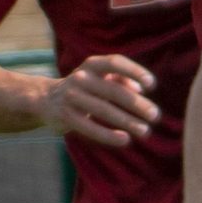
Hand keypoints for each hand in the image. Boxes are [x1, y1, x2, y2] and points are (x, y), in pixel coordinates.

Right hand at [40, 55, 159, 147]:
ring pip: (103, 110)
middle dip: (137, 104)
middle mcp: (80, 77)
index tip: (152, 85)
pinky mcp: (65, 116)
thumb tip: (141, 90)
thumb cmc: (86, 86)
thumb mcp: (101, 77)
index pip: (115, 62)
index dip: (134, 71)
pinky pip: (89, 127)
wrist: (46, 98)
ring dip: (127, 121)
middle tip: (155, 116)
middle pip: (113, 90)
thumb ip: (122, 80)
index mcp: (92, 64)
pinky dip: (108, 135)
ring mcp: (71, 97)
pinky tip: (125, 140)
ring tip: (145, 131)